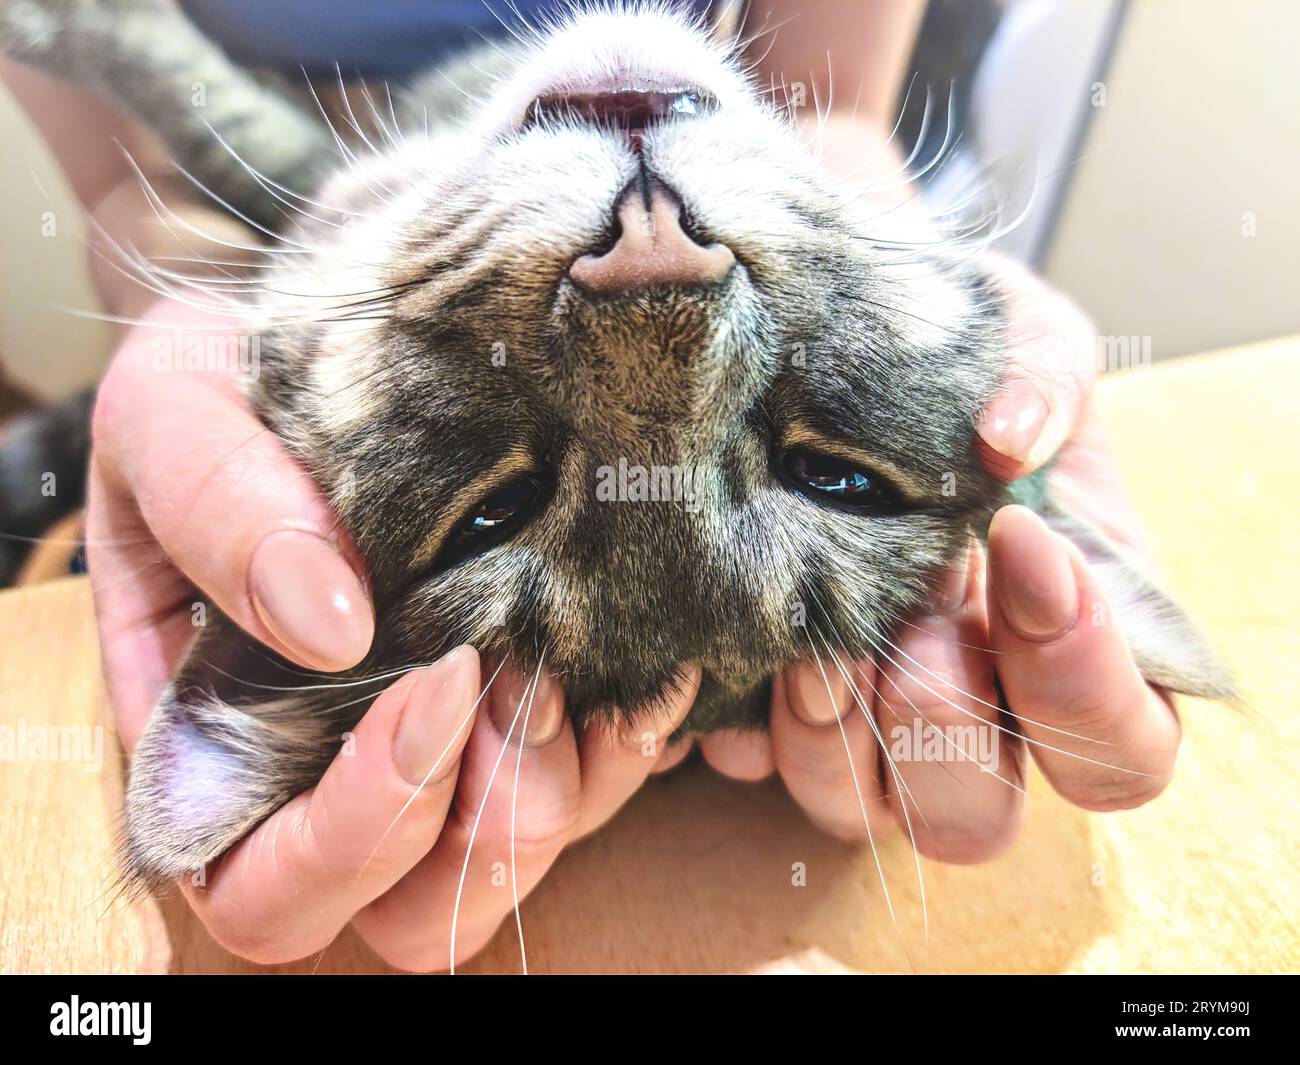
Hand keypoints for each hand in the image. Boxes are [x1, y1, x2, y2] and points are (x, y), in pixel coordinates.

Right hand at [89, 298, 699, 970]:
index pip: (268, 886)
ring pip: (513, 861)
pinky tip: (650, 660)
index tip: (434, 685)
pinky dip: (631, 739)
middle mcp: (327, 776)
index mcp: (214, 746)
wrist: (324, 332)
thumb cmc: (226, 379)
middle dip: (479, 825)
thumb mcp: (170, 404)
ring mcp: (439, 750)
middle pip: (412, 915)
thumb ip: (214, 504)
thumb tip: (326, 624)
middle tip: (514, 682)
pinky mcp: (521, 707)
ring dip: (563, 787)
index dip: (355, 831)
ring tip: (570, 660)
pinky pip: (596, 782)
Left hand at [751, 255, 1180, 860]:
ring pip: (855, 806)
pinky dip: (730, 720)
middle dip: (941, 727)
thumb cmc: (945, 354)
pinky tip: (722, 646)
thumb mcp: (1016, 337)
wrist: (818, 344)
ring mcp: (855, 718)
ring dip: (830, 739)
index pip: (1122, 744)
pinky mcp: (757, 702)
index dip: (1083, 680)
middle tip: (916, 625)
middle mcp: (962, 704)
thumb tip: (1012, 436)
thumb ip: (1043, 377)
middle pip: (976, 815)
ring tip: (809, 645)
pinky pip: (743, 761)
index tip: (1020, 546)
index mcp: (1065, 644)